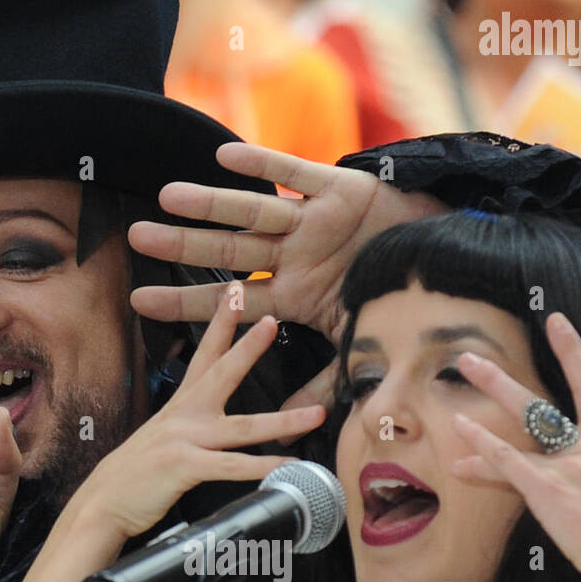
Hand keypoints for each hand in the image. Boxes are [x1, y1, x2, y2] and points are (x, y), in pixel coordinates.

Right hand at [65, 292, 325, 542]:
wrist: (103, 504)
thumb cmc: (135, 478)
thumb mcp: (163, 441)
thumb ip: (191, 429)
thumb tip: (215, 428)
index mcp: (181, 407)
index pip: (204, 355)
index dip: (220, 323)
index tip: (235, 292)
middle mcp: (184, 416)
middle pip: (221, 374)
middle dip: (247, 346)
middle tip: (272, 321)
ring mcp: (184, 440)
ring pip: (242, 427)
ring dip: (283, 421)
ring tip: (315, 416)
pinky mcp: (185, 468)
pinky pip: (232, 466)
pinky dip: (263, 467)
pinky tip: (287, 467)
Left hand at [127, 141, 446, 421]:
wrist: (442, 261)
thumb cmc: (395, 302)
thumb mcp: (353, 346)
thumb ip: (322, 384)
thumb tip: (295, 425)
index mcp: (292, 295)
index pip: (229, 302)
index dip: (186, 301)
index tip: (141, 301)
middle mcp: (293, 257)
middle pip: (229, 253)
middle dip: (184, 248)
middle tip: (137, 240)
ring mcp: (311, 222)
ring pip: (252, 213)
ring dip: (212, 205)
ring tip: (168, 197)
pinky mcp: (338, 189)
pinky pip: (295, 173)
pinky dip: (265, 165)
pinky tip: (225, 156)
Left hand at [449, 313, 580, 581]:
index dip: (571, 351)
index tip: (554, 321)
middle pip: (538, 404)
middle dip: (499, 380)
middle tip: (468, 357)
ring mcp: (564, 467)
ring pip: (517, 428)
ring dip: (482, 406)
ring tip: (455, 386)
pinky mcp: (545, 491)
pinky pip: (507, 464)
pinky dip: (483, 448)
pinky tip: (459, 435)